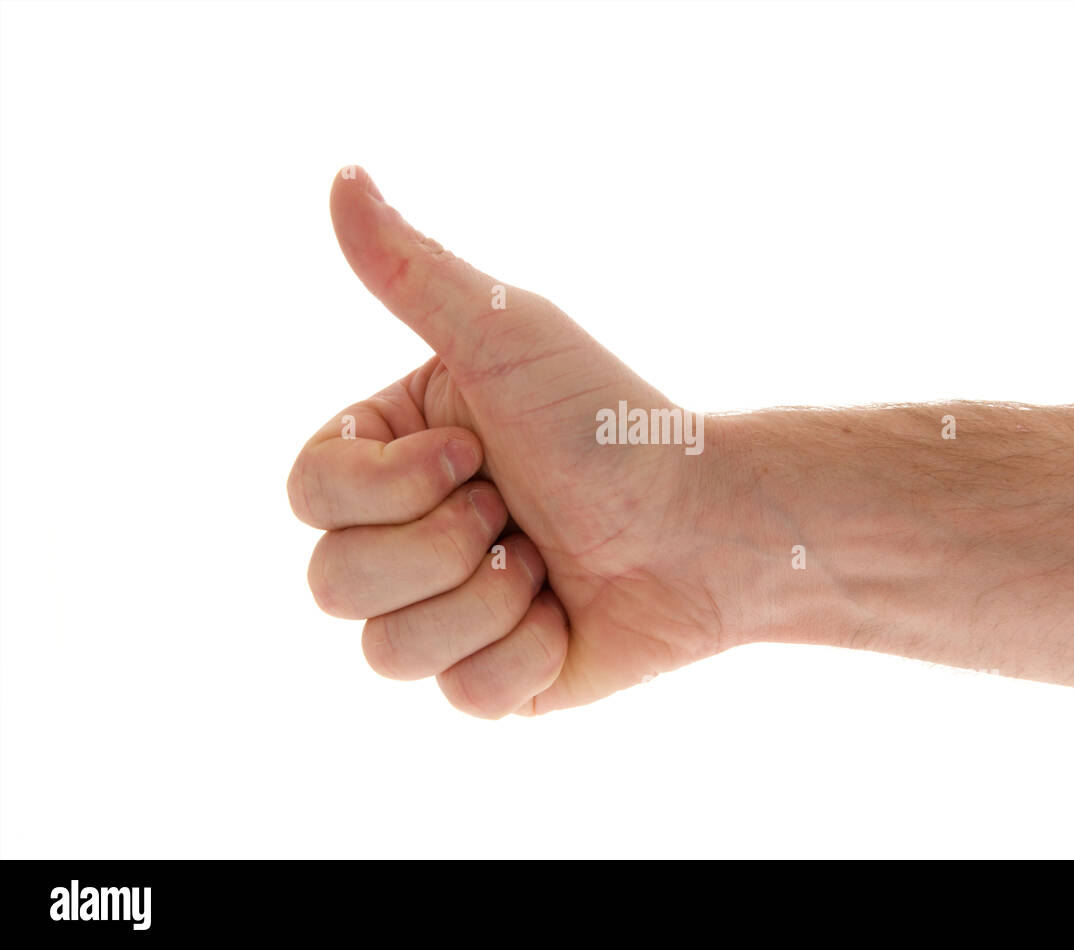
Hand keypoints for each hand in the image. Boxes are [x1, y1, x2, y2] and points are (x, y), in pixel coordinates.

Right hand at [288, 167, 743, 716]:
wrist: (709, 521)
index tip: (478, 450)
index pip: (308, 494)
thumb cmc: (612, 419)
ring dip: (488, 601)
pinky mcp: (494, 678)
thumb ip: (411, 269)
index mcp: (395, 456)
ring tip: (548, 562)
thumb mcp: (507, 335)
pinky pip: (463, 698)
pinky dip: (529, 655)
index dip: (385, 487)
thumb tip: (341, 175)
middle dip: (442, 546)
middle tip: (517, 510)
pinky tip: (569, 615)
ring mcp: (447, 611)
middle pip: (331, 582)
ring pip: (385, 653)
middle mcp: (407, 535)